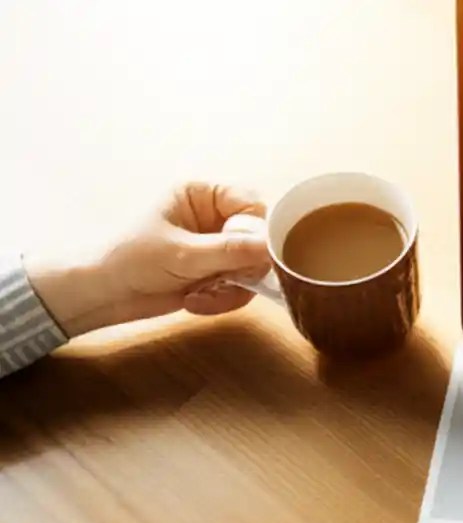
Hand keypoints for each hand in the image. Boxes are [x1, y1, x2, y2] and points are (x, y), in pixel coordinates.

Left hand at [24, 182, 271, 336]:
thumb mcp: (183, 254)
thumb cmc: (132, 259)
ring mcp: (217, 247)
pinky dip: (224, 298)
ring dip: (233, 288)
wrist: (104, 295)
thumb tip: (272, 249)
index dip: (258, 230)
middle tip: (227, 280)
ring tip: (203, 296)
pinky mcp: (217, 273)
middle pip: (258, 238)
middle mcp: (214, 217)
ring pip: (253, 267)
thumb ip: (230, 251)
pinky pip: (241, 286)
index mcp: (203, 195)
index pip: (252, 205)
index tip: (252, 255)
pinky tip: (196, 302)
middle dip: (243, 267)